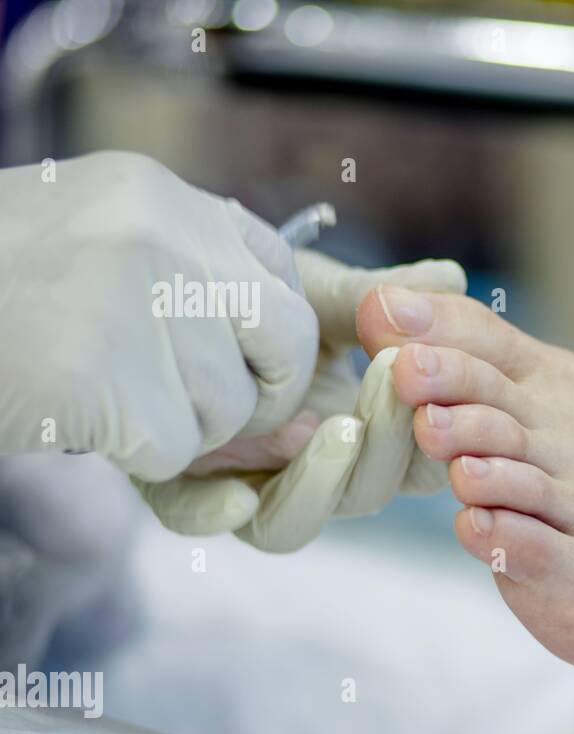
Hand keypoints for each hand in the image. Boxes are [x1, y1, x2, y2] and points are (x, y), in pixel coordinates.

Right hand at [0, 151, 317, 476]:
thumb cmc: (1, 297)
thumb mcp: (100, 246)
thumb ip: (191, 281)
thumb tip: (298, 367)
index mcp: (160, 194)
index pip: (282, 273)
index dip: (269, 337)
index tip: (239, 362)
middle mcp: (158, 231)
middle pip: (286, 341)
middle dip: (255, 391)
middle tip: (188, 403)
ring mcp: (129, 298)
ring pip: (230, 407)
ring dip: (177, 426)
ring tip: (100, 392)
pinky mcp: (96, 373)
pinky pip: (172, 449)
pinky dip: (130, 453)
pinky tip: (73, 414)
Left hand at [136, 249, 467, 551]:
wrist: (171, 277)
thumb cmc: (256, 286)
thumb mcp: (320, 289)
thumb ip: (384, 295)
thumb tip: (455, 277)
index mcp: (359, 435)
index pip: (419, 463)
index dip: (441, 440)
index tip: (449, 380)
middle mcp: (307, 472)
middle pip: (365, 495)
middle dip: (392, 445)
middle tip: (401, 376)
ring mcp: (242, 483)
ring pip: (290, 527)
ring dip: (323, 483)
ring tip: (340, 427)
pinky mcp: (170, 483)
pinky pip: (196, 521)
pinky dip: (217, 516)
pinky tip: (236, 498)